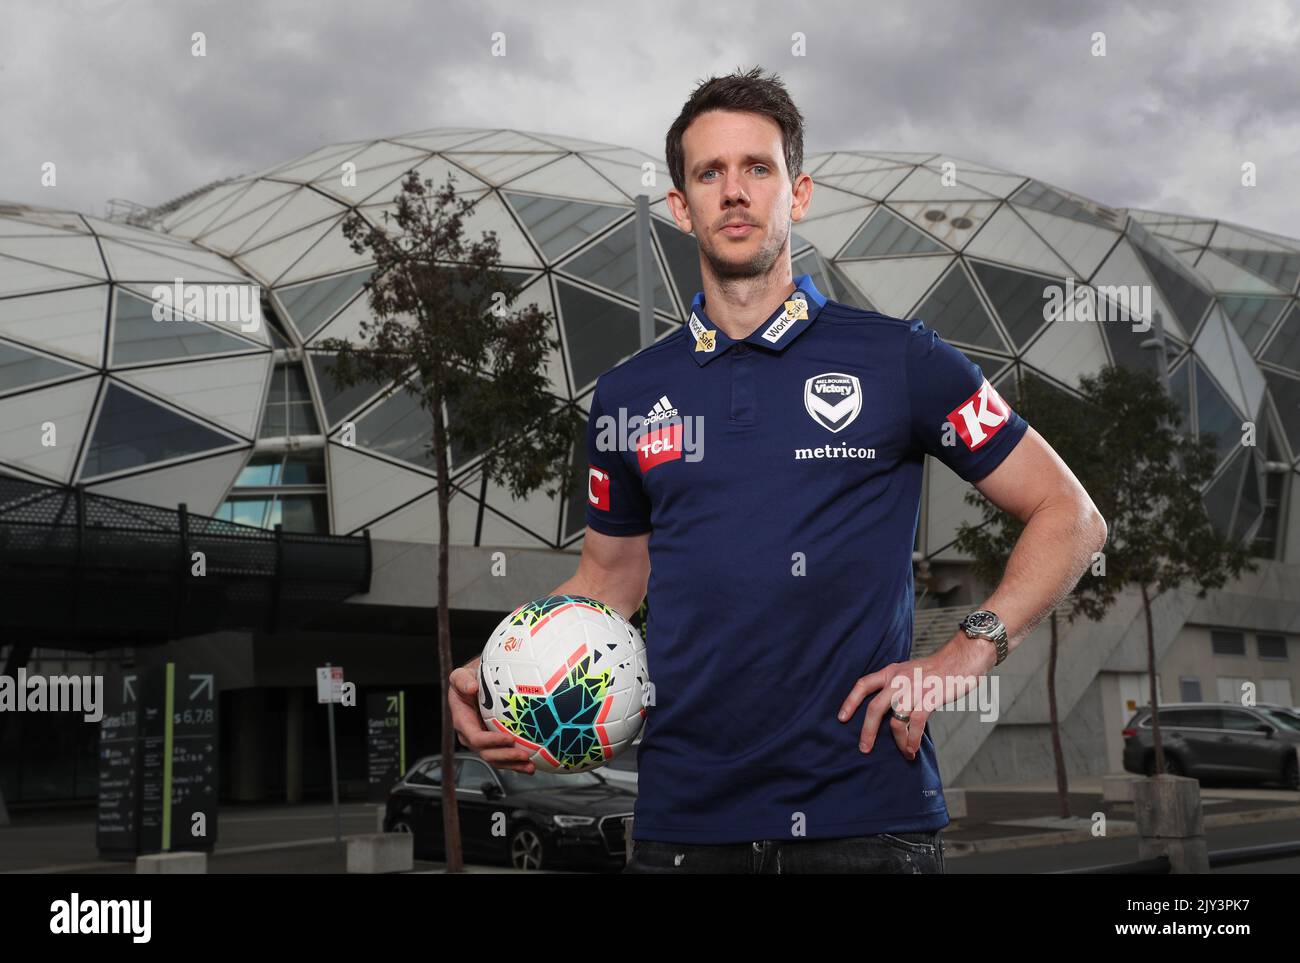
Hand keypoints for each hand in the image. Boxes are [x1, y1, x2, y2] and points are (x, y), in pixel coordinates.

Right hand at [449, 660, 534, 773]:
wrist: (474, 682)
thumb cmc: (468, 678)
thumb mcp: (460, 675)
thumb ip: (462, 680)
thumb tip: (472, 687)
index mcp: (462, 721)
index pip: (476, 737)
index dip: (492, 741)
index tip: (509, 738)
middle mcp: (470, 735)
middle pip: (486, 753)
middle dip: (505, 756)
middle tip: (524, 755)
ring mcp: (482, 742)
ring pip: (496, 759)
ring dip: (513, 765)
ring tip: (530, 766)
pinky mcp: (492, 743)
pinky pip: (503, 757)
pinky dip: (516, 764)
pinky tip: (530, 766)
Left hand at [836, 655, 950, 760]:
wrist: (960, 660)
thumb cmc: (936, 670)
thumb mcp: (909, 671)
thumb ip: (896, 686)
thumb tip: (887, 710)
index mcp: (891, 672)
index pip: (863, 684)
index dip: (850, 701)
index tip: (841, 718)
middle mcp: (899, 680)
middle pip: (875, 708)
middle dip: (867, 731)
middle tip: (864, 748)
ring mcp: (914, 689)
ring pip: (896, 721)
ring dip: (898, 741)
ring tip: (904, 752)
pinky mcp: (929, 699)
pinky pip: (915, 724)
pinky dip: (912, 740)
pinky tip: (912, 749)